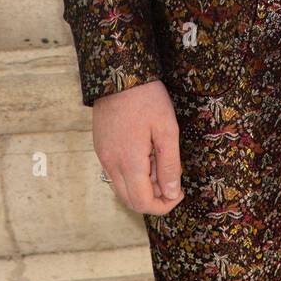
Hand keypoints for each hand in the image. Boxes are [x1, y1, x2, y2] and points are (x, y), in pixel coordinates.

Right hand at [92, 79, 184, 214]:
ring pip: (122, 189)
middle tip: (172, 181)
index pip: (143, 203)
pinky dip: (132, 176)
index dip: (164, 206)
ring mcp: (104, 157)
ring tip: (159, 165)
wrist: (120, 74)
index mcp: (129, 162)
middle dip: (154, 199)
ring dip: (142, 188)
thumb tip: (172, 194)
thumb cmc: (147, 99)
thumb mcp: (167, 129)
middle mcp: (112, 164)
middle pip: (131, 201)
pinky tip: (145, 157)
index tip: (180, 192)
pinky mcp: (101, 148)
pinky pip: (115, 174)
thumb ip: (170, 165)